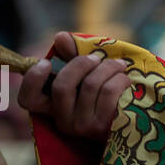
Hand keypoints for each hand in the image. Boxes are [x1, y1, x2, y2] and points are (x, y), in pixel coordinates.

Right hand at [16, 31, 130, 141]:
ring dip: (109, 67)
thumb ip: (72, 56)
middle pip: (62, 85)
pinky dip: (120, 78)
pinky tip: (125, 80)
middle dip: (82, 63)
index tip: (47, 62)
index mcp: (53, 106)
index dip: (33, 79)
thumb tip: (60, 37)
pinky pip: (109, 92)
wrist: (136, 116)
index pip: (28, 99)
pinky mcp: (102, 126)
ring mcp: (81, 125)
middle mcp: (63, 119)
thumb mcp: (88, 72)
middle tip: (97, 58)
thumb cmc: (107, 91)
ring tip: (119, 66)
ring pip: (91, 84)